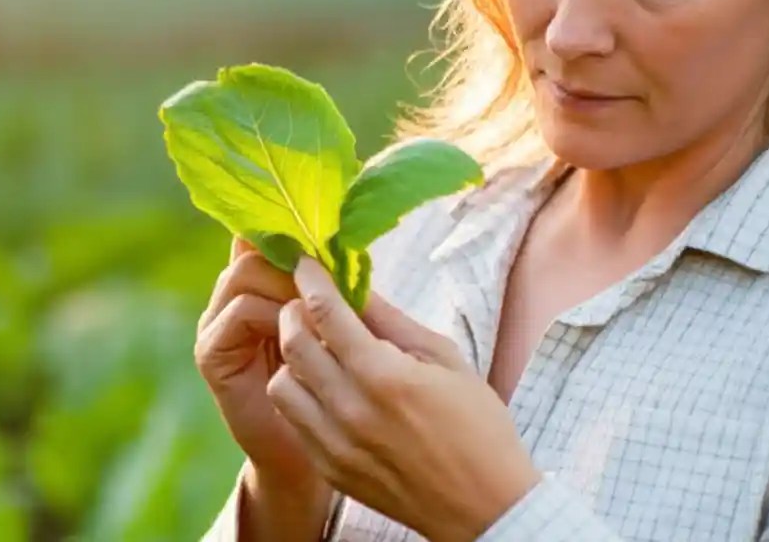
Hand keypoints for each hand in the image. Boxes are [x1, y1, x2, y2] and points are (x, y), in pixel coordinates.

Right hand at [194, 238, 330, 540]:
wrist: (323, 446)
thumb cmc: (346, 383)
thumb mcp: (347, 326)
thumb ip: (339, 288)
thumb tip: (352, 242)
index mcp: (265, 286)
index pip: (265, 236)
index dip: (290, 227)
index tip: (327, 223)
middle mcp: (235, 298)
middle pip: (253, 248)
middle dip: (294, 255)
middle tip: (329, 270)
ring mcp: (219, 324)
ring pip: (246, 272)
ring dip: (288, 283)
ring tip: (322, 305)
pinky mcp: (213, 354)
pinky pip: (241, 311)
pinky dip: (275, 312)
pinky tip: (304, 329)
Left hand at [268, 257, 543, 541]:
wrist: (485, 505)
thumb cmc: (478, 426)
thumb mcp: (447, 360)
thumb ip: (395, 323)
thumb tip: (360, 286)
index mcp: (385, 376)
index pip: (327, 314)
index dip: (311, 281)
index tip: (306, 263)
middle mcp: (351, 410)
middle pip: (294, 344)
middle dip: (294, 312)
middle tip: (308, 302)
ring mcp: (336, 444)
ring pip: (283, 384)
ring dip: (294, 359)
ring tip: (319, 352)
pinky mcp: (331, 468)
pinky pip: (294, 421)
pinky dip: (301, 396)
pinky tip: (327, 389)